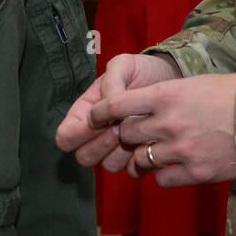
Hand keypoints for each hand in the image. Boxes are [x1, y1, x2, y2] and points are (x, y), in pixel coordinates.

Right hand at [55, 53, 179, 169]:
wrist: (170, 79)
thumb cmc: (142, 70)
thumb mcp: (124, 65)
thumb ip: (111, 82)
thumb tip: (104, 110)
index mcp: (85, 112)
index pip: (65, 137)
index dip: (78, 134)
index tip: (101, 120)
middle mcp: (97, 134)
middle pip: (84, 157)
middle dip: (101, 144)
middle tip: (120, 127)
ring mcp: (117, 147)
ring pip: (108, 165)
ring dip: (121, 152)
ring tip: (137, 131)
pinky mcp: (137, 156)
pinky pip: (132, 170)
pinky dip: (140, 159)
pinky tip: (149, 142)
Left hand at [94, 73, 235, 186]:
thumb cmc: (235, 94)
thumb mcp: (196, 84)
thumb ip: (167, 95)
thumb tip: (144, 103)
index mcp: (167, 94)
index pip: (117, 104)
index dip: (101, 112)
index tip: (95, 117)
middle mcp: (168, 122)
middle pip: (126, 133)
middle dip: (126, 134)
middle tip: (132, 134)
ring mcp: (180, 149)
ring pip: (141, 158)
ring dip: (143, 157)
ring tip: (154, 152)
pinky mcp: (195, 172)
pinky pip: (162, 179)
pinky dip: (163, 175)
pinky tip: (173, 167)